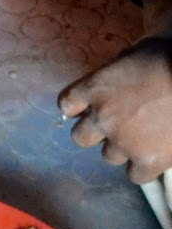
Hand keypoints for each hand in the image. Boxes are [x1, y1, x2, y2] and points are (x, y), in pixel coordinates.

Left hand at [59, 39, 171, 181]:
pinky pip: (135, 175)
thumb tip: (120, 72)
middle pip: (80, 137)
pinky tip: (155, 158)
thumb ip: (120, 68)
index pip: (67, 104)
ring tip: (144, 139)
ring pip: (109, 156)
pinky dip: (143, 168)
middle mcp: (102, 117)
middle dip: (96, 133)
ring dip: (122, 149)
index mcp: (95, 88)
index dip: (78, 109)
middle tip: (117, 127)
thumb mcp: (137, 52)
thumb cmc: (170, 58)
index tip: (88, 109)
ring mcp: (123, 141)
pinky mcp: (147, 160)